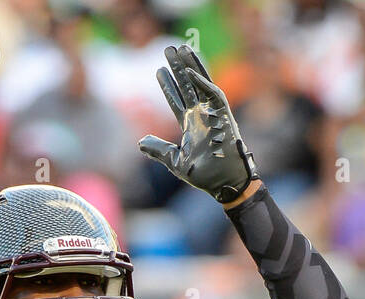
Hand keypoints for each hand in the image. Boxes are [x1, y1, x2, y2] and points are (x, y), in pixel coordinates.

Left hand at [139, 44, 258, 204]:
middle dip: (178, 67)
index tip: (159, 70)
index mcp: (190, 125)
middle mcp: (200, 115)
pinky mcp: (223, 116)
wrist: (223, 184)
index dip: (168, 85)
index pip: (176, 99)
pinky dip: (203, 82)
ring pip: (200, 83)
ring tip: (181, 48)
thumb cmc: (204, 175)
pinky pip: (214, 94)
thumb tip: (140, 142)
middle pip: (187, 85)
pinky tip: (191, 71)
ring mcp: (211, 114)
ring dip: (191, 66)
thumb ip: (159, 149)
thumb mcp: (175, 161)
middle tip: (168, 48)